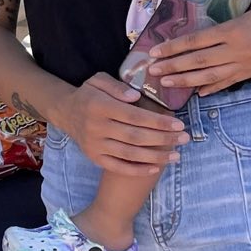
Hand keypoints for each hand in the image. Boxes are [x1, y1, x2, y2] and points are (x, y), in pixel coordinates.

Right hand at [57, 71, 186, 174]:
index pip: (134, 116)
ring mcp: (95, 144)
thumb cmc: (89, 95)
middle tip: (185, 139)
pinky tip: (156, 168)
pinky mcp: (94, 157)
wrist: (66, 113)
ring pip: (130, 154)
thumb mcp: (98, 81)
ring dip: (156, 156)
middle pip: (135, 136)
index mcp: (99, 105)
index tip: (178, 124)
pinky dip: (138, 170)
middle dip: (163, 139)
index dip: (158, 122)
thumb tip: (136, 96)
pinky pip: (118, 167)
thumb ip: (117, 86)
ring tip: (177, 155)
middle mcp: (96, 127)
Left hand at [146, 1, 250, 96]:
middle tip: (152, 72)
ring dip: (186, 81)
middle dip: (172, 67)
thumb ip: (229, 23)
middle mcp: (239, 50)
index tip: (155, 52)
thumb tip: (205, 31)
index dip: (173, 48)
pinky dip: (213, 88)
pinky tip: (199, 93)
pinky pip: (230, 82)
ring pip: (211, 76)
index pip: (196, 41)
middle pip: (198, 61)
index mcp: (235, 30)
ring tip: (167, 83)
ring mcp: (248, 64)